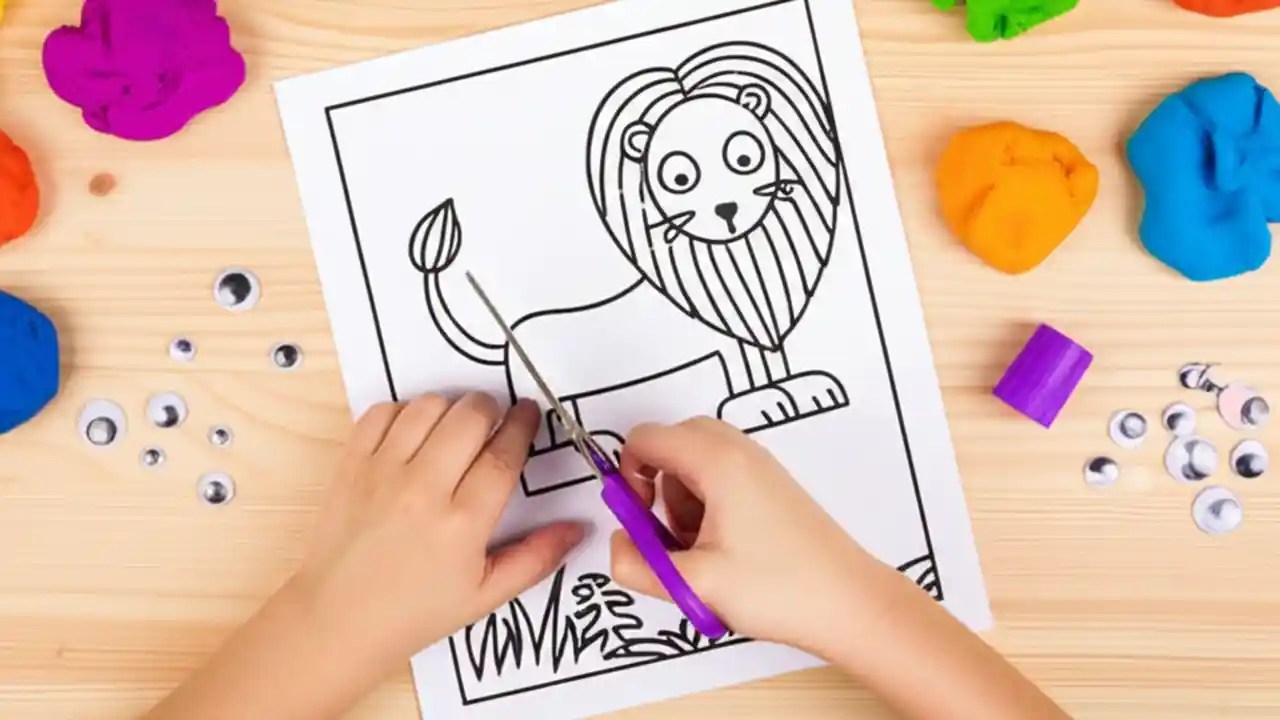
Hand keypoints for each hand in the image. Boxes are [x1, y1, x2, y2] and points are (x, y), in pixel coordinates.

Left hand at [295, 393, 584, 670]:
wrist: (337, 620)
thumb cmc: (415, 612)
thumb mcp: (485, 596)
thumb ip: (536, 558)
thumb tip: (578, 528)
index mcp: (463, 524)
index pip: (503, 454)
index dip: (523, 426)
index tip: (530, 414)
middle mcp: (423, 490)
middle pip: (470, 417)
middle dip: (491, 409)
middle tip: (494, 422)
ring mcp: (382, 473)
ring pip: (428, 407)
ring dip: (450, 408)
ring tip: (454, 427)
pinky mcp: (351, 465)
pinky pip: (382, 413)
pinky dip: (403, 412)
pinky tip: (413, 433)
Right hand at [609, 417, 901, 657]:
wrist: (849, 604)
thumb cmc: (778, 589)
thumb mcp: (692, 584)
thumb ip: (637, 565)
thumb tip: (617, 546)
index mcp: (717, 462)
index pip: (645, 438)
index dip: (627, 477)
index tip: (641, 520)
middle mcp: (740, 452)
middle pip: (673, 444)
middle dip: (656, 487)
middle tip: (668, 535)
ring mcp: (760, 468)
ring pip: (696, 463)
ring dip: (682, 501)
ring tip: (702, 552)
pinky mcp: (772, 489)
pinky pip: (722, 479)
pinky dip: (708, 507)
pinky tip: (724, 552)